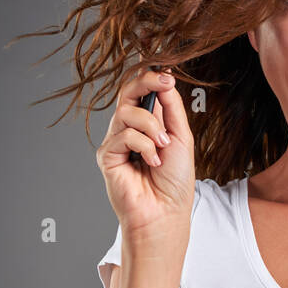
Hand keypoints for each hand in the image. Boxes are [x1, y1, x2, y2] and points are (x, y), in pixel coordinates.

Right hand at [96, 66, 194, 242]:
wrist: (166, 211)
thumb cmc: (175, 181)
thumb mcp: (181, 137)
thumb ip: (172, 109)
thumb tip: (166, 79)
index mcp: (148, 124)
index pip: (142, 92)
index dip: (152, 79)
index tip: (168, 76)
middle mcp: (130, 130)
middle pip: (127, 92)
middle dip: (146, 83)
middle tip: (164, 83)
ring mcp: (116, 142)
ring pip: (126, 112)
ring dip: (151, 127)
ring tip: (163, 147)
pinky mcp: (106, 155)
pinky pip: (123, 135)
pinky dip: (143, 146)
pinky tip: (151, 162)